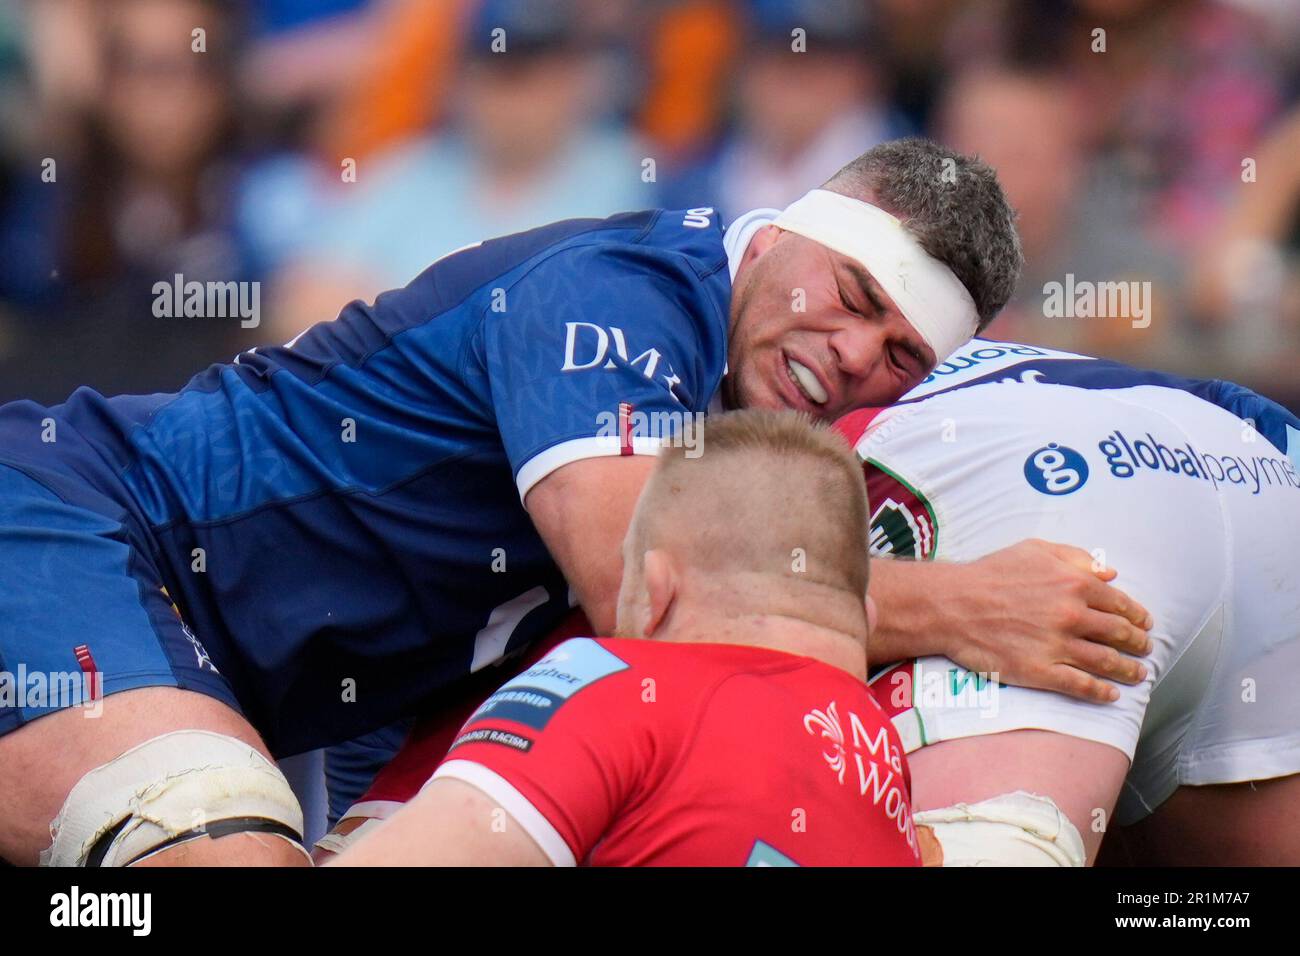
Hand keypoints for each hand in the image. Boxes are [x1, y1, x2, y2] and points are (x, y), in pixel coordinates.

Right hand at [931, 539, 1153, 702]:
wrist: (952, 604)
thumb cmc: (991, 573)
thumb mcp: (1034, 550)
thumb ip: (1076, 558)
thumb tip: (1110, 574)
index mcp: (1074, 584)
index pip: (1120, 603)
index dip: (1138, 616)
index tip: (1144, 624)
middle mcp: (1072, 616)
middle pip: (1119, 634)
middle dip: (1138, 644)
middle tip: (1145, 649)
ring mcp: (1057, 646)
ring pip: (1106, 662)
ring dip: (1128, 671)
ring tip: (1137, 675)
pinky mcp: (1041, 672)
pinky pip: (1081, 686)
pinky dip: (1101, 692)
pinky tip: (1110, 695)